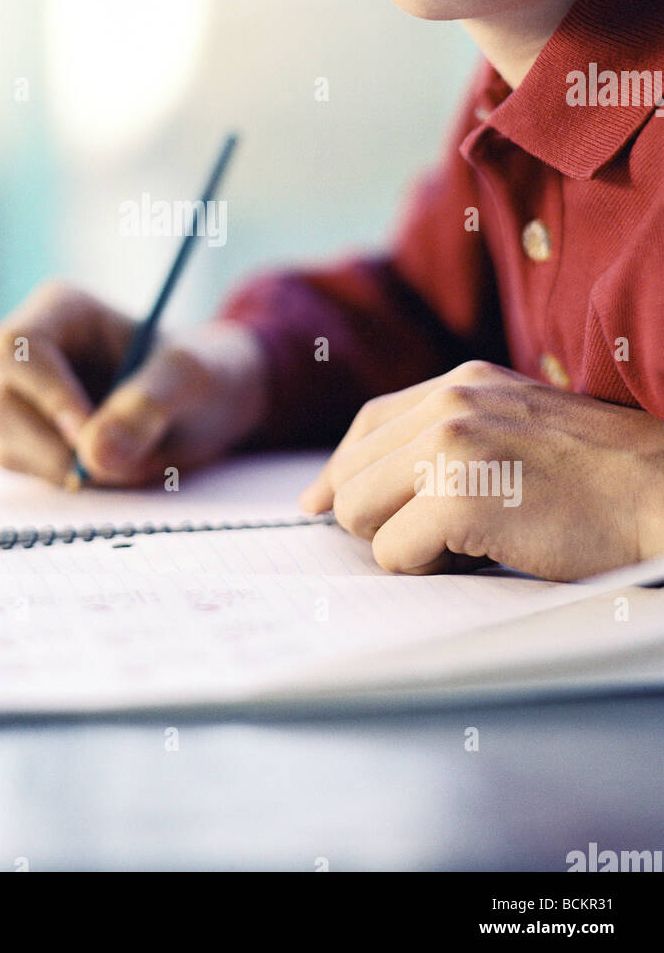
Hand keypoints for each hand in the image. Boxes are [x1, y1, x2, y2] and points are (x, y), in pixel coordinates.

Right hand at [0, 279, 269, 487]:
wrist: (213, 406)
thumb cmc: (204, 373)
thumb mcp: (193, 379)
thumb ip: (148, 405)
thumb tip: (95, 454)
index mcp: (61, 311)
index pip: (16, 348)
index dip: (46, 395)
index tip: (90, 437)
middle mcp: (31, 353)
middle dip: (55, 446)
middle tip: (120, 467)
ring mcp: (24, 401)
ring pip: (8, 446)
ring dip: (69, 470)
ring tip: (136, 460)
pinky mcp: (30, 443)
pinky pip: (29, 475)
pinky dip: (73, 483)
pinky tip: (119, 470)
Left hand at [298, 360, 663, 580]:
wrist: (663, 494)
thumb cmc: (598, 477)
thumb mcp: (517, 425)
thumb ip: (448, 436)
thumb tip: (366, 485)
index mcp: (460, 383)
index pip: (365, 427)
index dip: (339, 474)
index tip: (321, 505)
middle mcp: (448, 403)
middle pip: (350, 476)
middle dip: (380, 520)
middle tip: (437, 538)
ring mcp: (449, 446)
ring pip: (359, 514)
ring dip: (402, 545)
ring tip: (465, 542)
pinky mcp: (457, 498)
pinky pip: (394, 553)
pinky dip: (426, 569)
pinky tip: (478, 556)